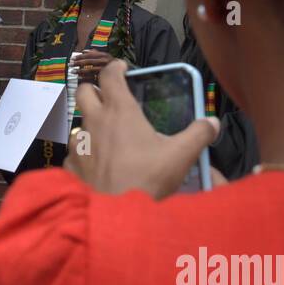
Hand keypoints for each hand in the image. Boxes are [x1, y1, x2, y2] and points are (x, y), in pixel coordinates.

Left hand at [66, 59, 218, 199]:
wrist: (116, 217)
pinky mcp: (70, 166)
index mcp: (119, 111)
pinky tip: (97, 166)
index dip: (116, 67)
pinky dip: (85, 154)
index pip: (110, 75)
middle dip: (95, 89)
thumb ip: (199, 134)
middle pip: (84, 91)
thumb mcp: (181, 156)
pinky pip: (75, 153)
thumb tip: (213, 123)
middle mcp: (94, 121)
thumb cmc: (148, 179)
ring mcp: (79, 144)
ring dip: (91, 125)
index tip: (124, 68)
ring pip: (79, 123)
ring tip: (107, 137)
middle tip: (110, 98)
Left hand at [74, 49, 112, 82]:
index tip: (74, 58)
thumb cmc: (113, 66)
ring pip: (90, 70)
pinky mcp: (105, 79)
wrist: (124, 76)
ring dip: (80, 71)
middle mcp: (106, 62)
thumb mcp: (106, 57)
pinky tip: (79, 78)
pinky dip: (85, 78)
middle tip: (71, 64)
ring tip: (73, 71)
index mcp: (105, 56)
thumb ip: (96, 53)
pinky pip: (93, 78)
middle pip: (89, 61)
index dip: (81, 56)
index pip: (91, 54)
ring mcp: (105, 71)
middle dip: (79, 62)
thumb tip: (85, 51)